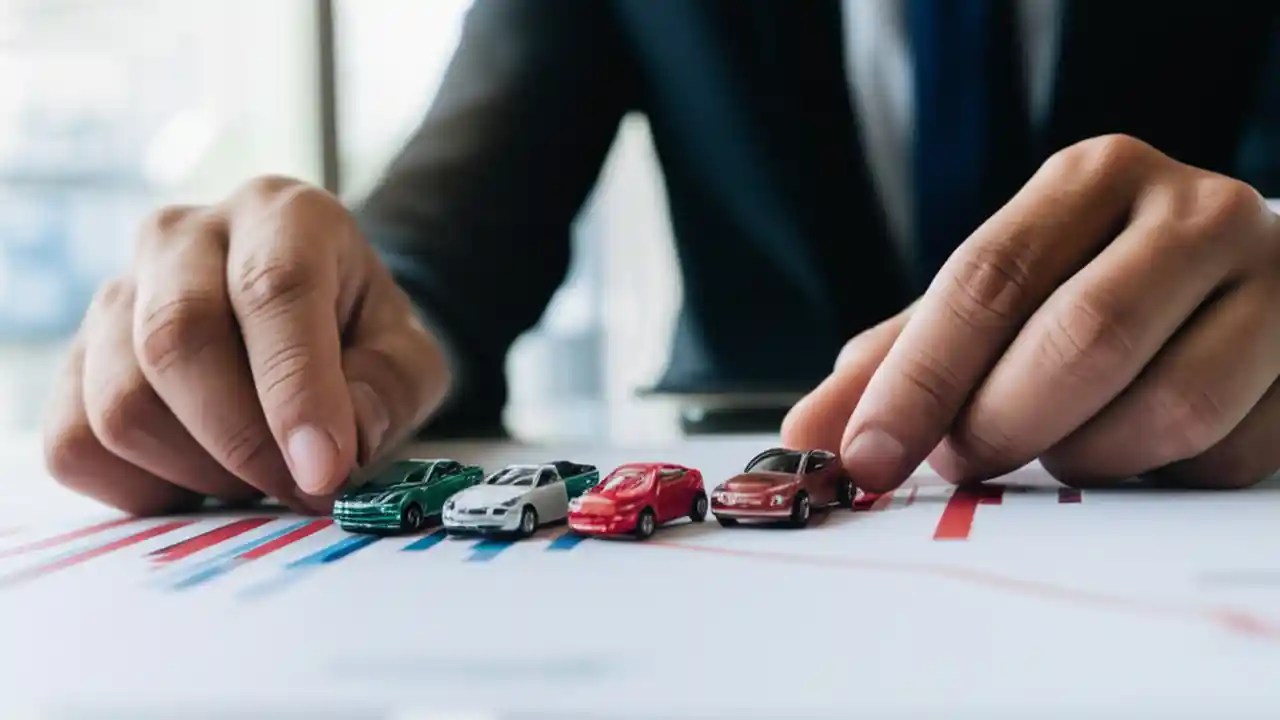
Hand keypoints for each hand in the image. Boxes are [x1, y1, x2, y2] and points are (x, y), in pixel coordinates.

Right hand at [43, 177, 451, 513]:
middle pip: (177, 340)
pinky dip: (143, 488)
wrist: (308, 321)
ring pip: (122, 404)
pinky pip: (76, 444)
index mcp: (283, 216)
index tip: (323, 470)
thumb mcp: (408, 357)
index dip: (296, 390)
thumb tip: (339, 445)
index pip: (274, 289)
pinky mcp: (76, 361)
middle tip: (302, 490)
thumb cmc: (359, 337)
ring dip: (200, 471)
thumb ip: (389, 391)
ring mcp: (116, 295)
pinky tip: (203, 477)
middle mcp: (185, 237)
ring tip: (261, 475)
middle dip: (244, 443)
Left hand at [784, 135, 1279, 491]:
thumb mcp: (992, 303)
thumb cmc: (1086, 287)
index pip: (989, 281)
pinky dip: (1155, 478)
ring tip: (1055, 445)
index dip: (920, 380)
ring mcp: (1273, 285)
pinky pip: (1222, 458)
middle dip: (998, 425)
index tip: (865, 455)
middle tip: (962, 460)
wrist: (1225, 280)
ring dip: (1082, 458)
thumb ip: (900, 360)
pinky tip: (1132, 450)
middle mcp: (1194, 213)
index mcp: (1092, 178)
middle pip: (1080, 341)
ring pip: (1166, 410)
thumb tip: (809, 434)